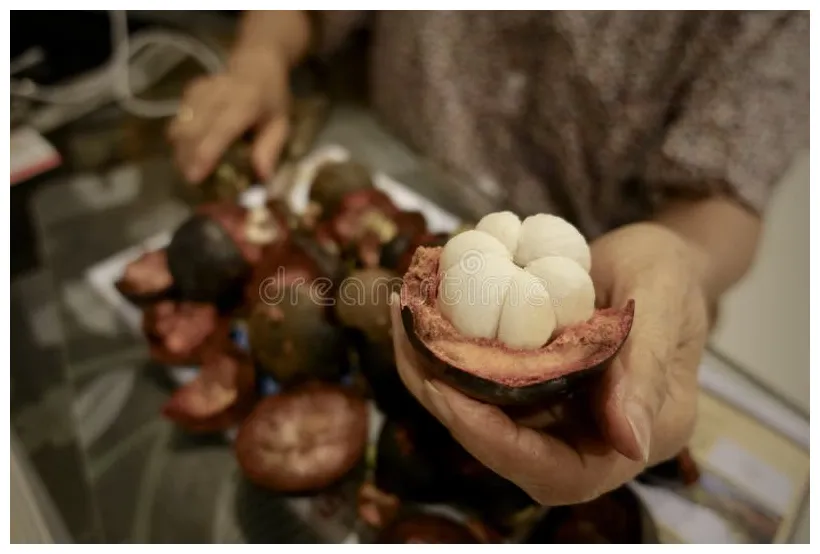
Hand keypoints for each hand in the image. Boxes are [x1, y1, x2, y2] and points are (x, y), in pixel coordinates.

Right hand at [167, 48, 291, 183]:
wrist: (257, 64)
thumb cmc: (272, 99)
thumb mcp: (281, 124)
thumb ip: (270, 150)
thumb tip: (262, 178)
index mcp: (245, 102)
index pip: (219, 129)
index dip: (204, 153)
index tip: (195, 177)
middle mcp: (218, 94)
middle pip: (191, 130)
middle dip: (186, 159)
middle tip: (191, 181)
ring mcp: (200, 91)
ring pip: (179, 126)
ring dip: (180, 151)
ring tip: (189, 168)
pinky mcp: (189, 92)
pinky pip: (177, 120)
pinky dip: (180, 138)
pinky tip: (190, 149)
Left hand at [390, 222, 708, 504]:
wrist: (657, 256)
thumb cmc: (672, 273)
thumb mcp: (667, 303)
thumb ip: (648, 371)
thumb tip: (630, 444)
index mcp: (633, 435)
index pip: (560, 473)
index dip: (499, 445)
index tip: (450, 396)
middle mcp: (587, 434)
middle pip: (507, 450)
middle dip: (449, 406)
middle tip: (411, 348)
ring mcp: (554, 409)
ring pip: (482, 416)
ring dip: (432, 374)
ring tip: (403, 318)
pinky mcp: (530, 381)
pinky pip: (480, 380)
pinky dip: (443, 349)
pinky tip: (419, 307)